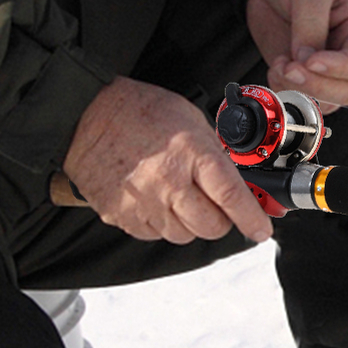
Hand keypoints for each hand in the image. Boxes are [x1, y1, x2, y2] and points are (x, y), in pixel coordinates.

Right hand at [62, 76, 273, 244]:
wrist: (86, 114)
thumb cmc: (139, 112)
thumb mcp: (191, 122)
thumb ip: (215, 155)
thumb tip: (240, 184)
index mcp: (191, 154)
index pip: (232, 197)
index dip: (252, 219)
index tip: (261, 230)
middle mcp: (168, 182)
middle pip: (211, 226)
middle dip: (220, 219)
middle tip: (214, 204)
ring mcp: (143, 202)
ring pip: (184, 235)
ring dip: (189, 222)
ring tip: (178, 196)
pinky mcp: (121, 215)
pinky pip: (154, 234)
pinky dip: (161, 223)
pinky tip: (155, 199)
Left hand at [247, 0, 347, 112]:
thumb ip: (309, 25)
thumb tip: (305, 61)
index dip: (341, 67)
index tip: (312, 60)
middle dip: (318, 85)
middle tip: (291, 68)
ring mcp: (328, 72)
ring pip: (327, 102)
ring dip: (299, 91)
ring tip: (280, 66)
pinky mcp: (306, 79)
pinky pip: (302, 101)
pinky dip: (286, 93)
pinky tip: (276, 70)